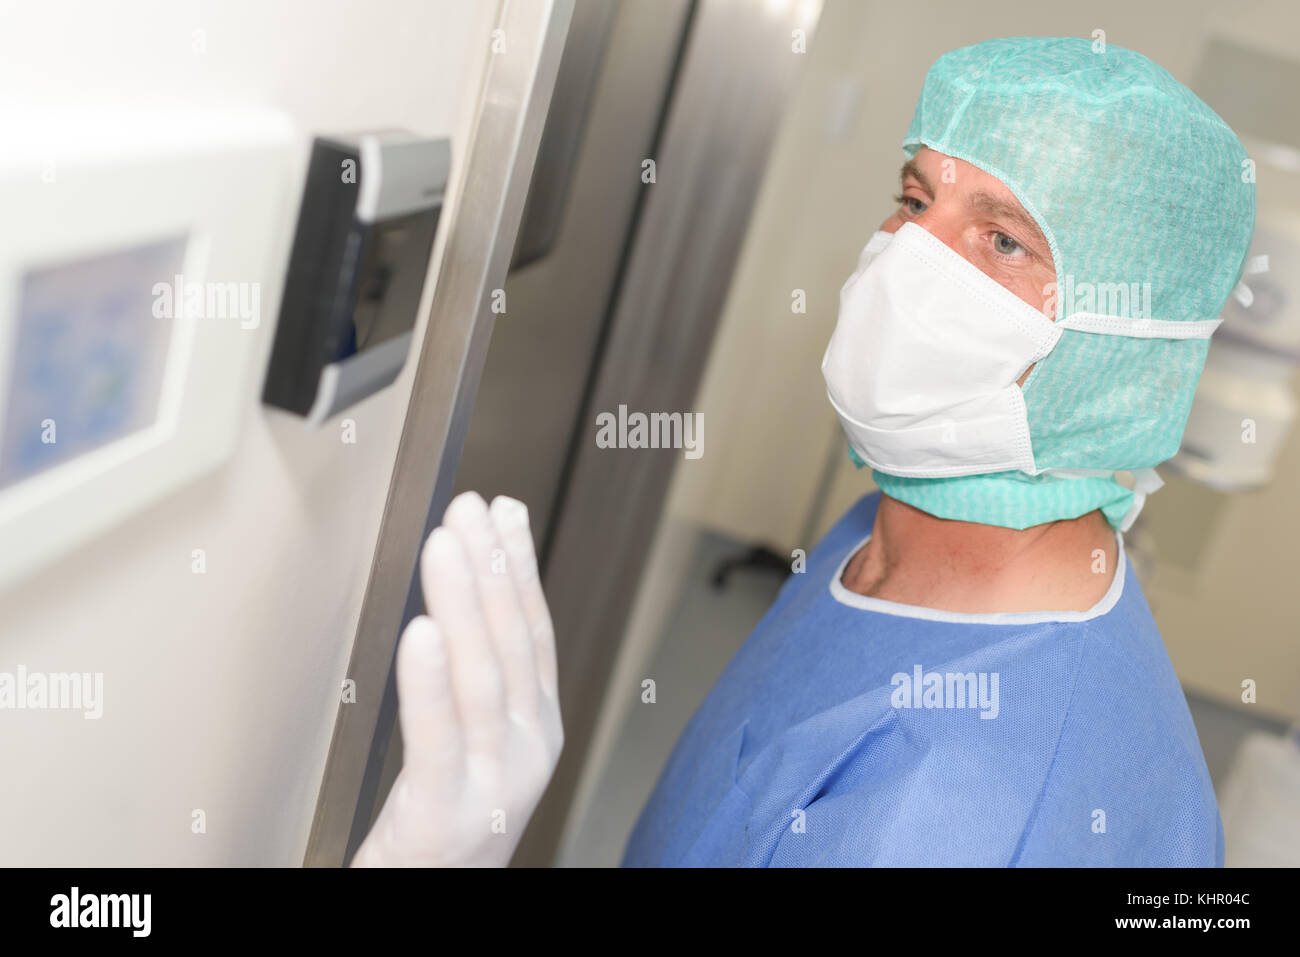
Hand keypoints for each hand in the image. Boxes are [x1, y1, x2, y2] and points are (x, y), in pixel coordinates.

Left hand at [352, 491, 562, 866]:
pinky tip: (419, 630)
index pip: (533, 632)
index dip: (519, 567)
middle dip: (491, 567)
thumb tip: (474, 593)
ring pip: (483, 677)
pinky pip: (437, 738)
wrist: (432, 901)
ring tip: (446, 543)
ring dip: (464, 602)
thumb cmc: (448, 821)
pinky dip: (429, 682)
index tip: (502, 510)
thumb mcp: (479, 743)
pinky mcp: (445, 815)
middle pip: (512, 644)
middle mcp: (530, 751)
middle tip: (467, 507)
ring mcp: (495, 784)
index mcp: (539, 728)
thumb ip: (482, 678)